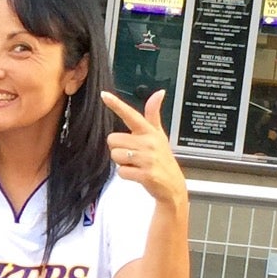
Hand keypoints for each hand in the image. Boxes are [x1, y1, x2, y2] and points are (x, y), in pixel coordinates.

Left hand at [101, 90, 187, 209]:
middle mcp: (148, 142)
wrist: (172, 184)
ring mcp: (147, 158)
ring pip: (115, 155)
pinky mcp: (146, 174)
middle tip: (133, 155)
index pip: (131, 114)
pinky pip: (121, 172)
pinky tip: (137, 174)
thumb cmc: (162, 158)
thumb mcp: (159, 134)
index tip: (103, 95)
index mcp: (149, 131)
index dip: (116, 105)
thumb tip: (159, 93)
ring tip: (136, 165)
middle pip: (113, 139)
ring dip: (121, 163)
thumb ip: (153, 114)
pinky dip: (126, 175)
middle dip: (118, 149)